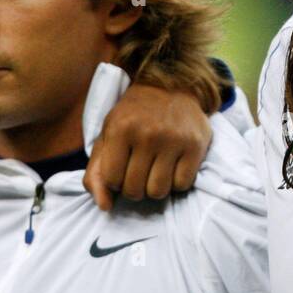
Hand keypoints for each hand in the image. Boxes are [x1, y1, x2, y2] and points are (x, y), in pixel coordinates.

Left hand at [84, 83, 212, 209]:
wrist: (171, 86)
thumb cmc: (134, 116)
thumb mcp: (107, 135)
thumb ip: (96, 172)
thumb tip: (105, 206)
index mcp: (121, 129)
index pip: (112, 180)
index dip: (115, 181)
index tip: (122, 168)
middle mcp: (148, 134)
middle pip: (135, 189)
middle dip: (135, 188)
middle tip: (139, 171)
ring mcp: (174, 140)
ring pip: (159, 191)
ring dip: (155, 188)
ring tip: (155, 172)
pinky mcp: (196, 146)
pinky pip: (182, 185)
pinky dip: (176, 183)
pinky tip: (173, 167)